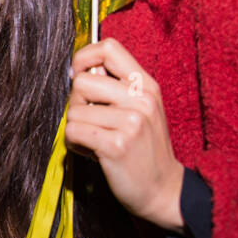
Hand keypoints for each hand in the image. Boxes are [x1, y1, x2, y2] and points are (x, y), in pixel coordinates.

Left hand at [65, 38, 185, 231]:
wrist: (163, 189)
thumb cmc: (144, 149)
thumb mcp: (141, 109)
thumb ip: (116, 87)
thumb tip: (80, 70)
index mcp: (146, 85)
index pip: (108, 47)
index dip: (84, 57)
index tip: (80, 76)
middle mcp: (141, 99)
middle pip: (81, 81)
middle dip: (76, 103)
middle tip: (91, 120)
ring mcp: (130, 122)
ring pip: (73, 111)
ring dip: (76, 128)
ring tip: (95, 140)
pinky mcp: (116, 145)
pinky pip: (74, 132)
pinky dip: (75, 144)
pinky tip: (92, 152)